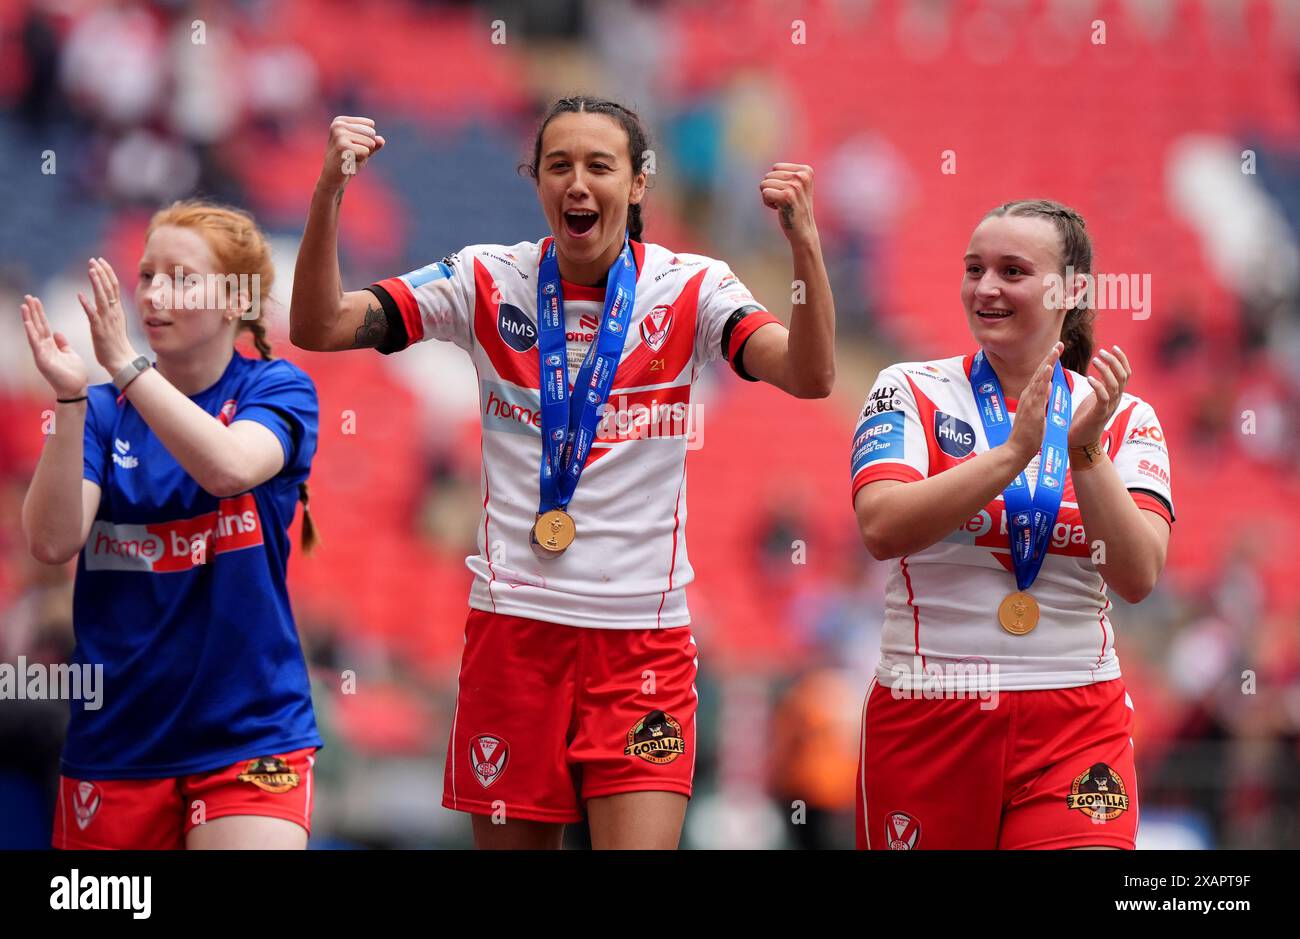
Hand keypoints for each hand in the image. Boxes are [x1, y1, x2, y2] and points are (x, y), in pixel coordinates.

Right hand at [21, 294, 88, 397]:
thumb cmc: (74, 374)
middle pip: (37, 326)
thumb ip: (62, 343)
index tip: (35, 300)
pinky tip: (27, 323)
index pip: (43, 325)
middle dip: (32, 311)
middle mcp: (44, 348)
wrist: (77, 390)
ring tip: (24, 306)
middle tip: (27, 296)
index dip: (39, 313)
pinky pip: (36, 345)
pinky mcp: (42, 361)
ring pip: (33, 333)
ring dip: (28, 319)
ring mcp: (41, 354)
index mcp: (51, 346)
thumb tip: (56, 333)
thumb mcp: (69, 354)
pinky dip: (31, 334)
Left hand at [77, 257, 137, 375]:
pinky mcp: (99, 329)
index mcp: (117, 310)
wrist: (122, 360)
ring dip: (96, 283)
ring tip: (91, 270)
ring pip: (102, 297)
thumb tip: (108, 299)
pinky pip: (93, 315)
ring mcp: (107, 320)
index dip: (107, 272)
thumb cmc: (116, 344)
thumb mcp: (116, 322)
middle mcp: (114, 312)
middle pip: (109, 288)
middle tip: (93, 260)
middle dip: (101, 272)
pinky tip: (79, 295)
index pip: (113, 286)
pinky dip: (87, 304)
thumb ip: (112, 310)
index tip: (100, 261)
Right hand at [319, 116, 384, 193]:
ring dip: (364, 154)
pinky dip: (361, 159)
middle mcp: (338, 125)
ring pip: (370, 142)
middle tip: (352, 154)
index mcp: (341, 121)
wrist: (333, 178)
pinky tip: (349, 162)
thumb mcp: (363, 148)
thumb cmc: (348, 161)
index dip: (367, 139)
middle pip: (371, 132)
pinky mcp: (342, 146)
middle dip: (367, 146)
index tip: (353, 146)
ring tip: (351, 157)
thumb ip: (373, 142)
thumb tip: (381, 140)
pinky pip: (366, 151)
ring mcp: (339, 135)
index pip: (370, 125)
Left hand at [760, 163, 817, 245]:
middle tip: (784, 201)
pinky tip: (779, 208)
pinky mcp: (786, 196)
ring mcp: (795, 186)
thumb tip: (774, 168)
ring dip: (769, 196)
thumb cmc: (796, 208)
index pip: (776, 167)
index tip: (788, 193)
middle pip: (769, 175)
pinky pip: (765, 193)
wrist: (803, 230)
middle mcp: (801, 176)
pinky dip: (768, 203)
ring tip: (782, 205)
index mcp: (806, 170)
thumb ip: (788, 174)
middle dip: (772, 189)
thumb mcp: (797, 186)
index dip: (777, 181)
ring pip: (764, 184)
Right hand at [1004, 341, 1062, 465]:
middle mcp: (1028, 396)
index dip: (1049, 362)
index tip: (1057, 351)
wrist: (1017, 449)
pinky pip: (1038, 390)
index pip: (1041, 376)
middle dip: (1050, 357)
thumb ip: (1043, 399)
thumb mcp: (1038, 413)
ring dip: (1048, 362)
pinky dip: (1043, 378)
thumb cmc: (1028, 435)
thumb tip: (1049, 386)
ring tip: (1056, 350)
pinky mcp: (1032, 408)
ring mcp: (1029, 401)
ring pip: (1039, 377)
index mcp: (1031, 397)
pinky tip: (1048, 368)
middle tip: (1059, 343)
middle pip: (1040, 372)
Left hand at [1069, 344, 1129, 448]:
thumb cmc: (1084, 419)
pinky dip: (1098, 386)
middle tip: (1102, 352)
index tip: (1114, 347)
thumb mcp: (1094, 398)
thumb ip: (1099, 386)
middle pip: (1123, 376)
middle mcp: (1115, 400)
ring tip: (1095, 360)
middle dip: (1115, 362)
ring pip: (1115, 385)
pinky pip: (1103, 398)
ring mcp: (1108, 407)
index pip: (1125, 374)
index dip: (1122, 360)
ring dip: (1106, 371)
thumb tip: (1098, 370)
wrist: (1080, 441)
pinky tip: (1090, 378)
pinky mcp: (1098, 414)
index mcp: (1115, 395)